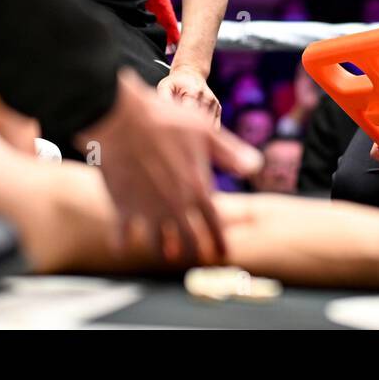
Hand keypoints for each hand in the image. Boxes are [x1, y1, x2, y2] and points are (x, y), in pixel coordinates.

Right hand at [76, 69, 261, 262]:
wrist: (121, 120)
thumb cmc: (165, 121)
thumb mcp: (206, 132)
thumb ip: (231, 153)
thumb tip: (257, 166)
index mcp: (197, 189)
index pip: (214, 223)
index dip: (220, 240)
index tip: (224, 253)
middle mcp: (175, 206)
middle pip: (189, 240)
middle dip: (196, 252)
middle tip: (199, 260)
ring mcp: (147, 210)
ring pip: (158, 243)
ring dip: (164, 250)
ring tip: (168, 255)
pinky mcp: (121, 207)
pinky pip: (122, 233)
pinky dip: (122, 241)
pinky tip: (122, 245)